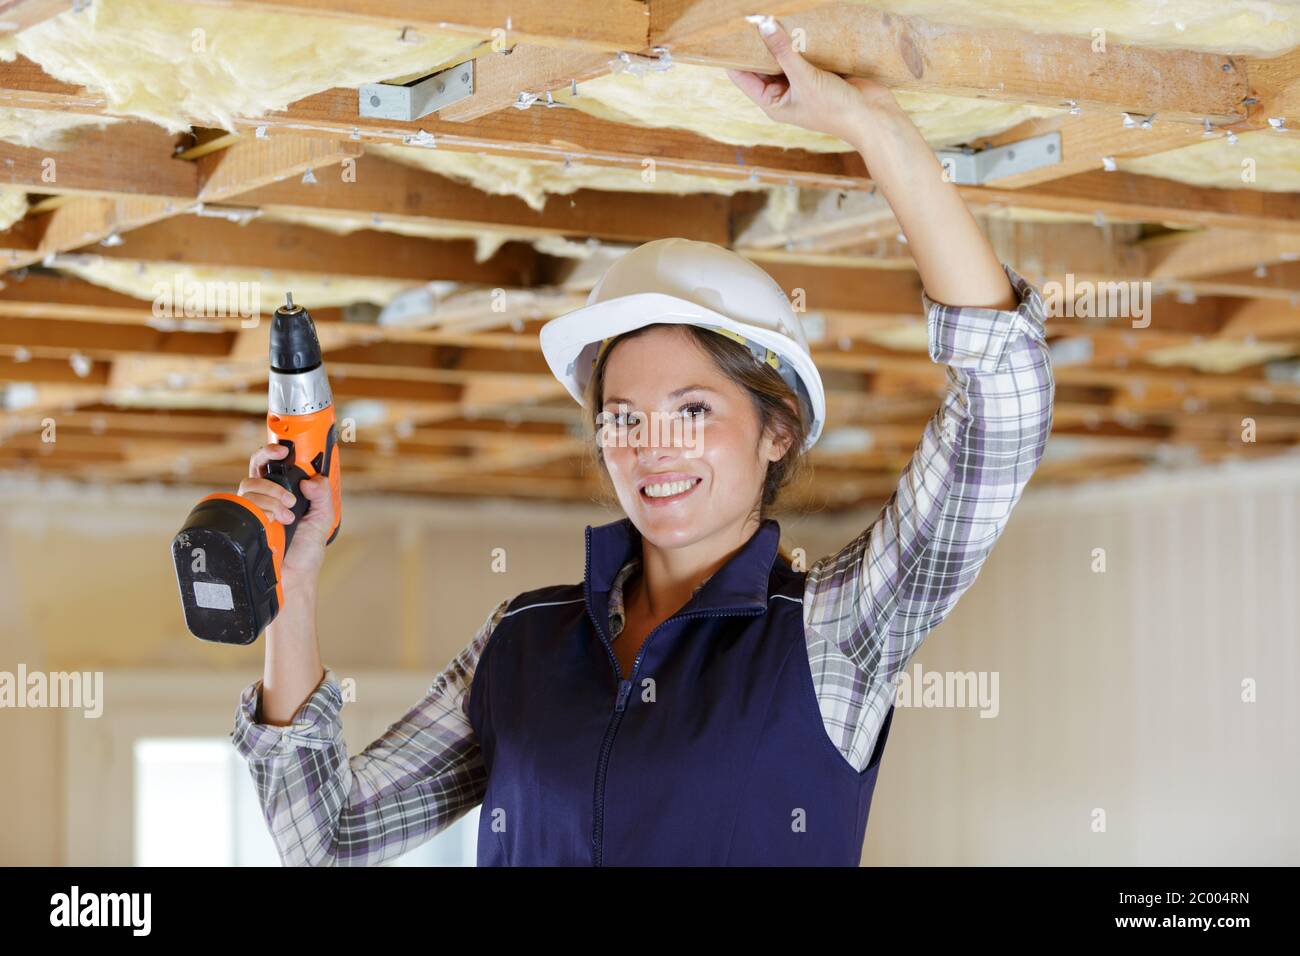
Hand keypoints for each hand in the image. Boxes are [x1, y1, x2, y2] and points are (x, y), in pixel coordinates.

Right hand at [237, 443, 333, 591]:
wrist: (294, 579)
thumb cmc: (306, 552)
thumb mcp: (322, 520)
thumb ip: (322, 496)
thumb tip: (311, 480)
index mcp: (283, 495)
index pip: (271, 467)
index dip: (271, 454)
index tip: (282, 451)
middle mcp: (265, 500)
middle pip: (255, 472)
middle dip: (270, 476)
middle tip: (290, 497)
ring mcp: (252, 512)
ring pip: (249, 487)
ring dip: (272, 499)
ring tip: (288, 517)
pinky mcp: (243, 523)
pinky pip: (243, 505)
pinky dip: (262, 510)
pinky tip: (275, 523)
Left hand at [725, 17, 897, 145]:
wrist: (873, 117)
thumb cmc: (835, 109)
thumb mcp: (805, 78)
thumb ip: (783, 51)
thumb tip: (763, 25)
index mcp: (772, 102)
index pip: (742, 77)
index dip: (733, 56)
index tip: (728, 33)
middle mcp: (784, 92)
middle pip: (761, 63)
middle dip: (757, 43)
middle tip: (751, 16)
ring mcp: (802, 81)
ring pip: (783, 55)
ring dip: (780, 38)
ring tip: (770, 14)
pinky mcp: (820, 71)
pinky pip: (803, 51)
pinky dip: (800, 39)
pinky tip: (796, 22)